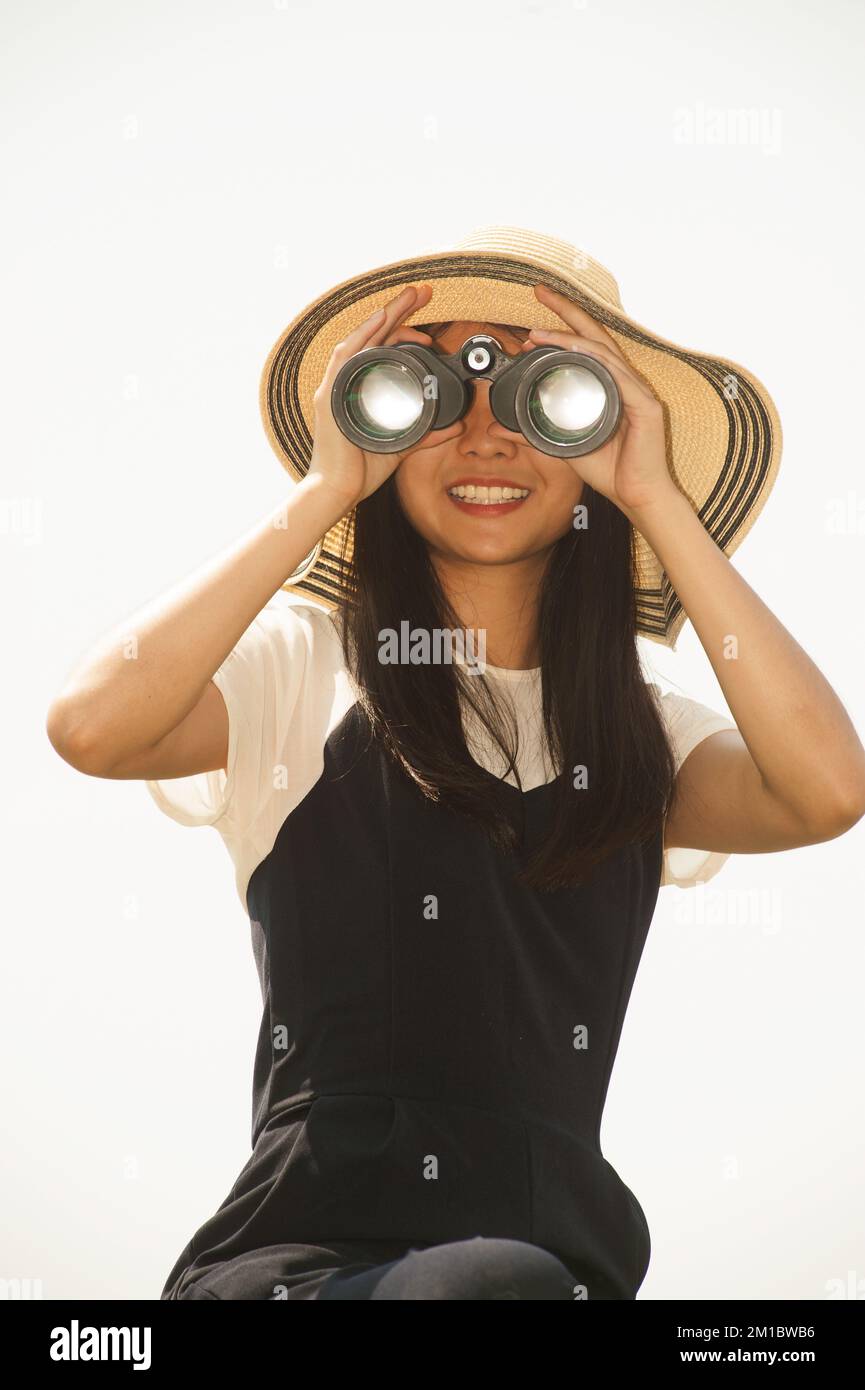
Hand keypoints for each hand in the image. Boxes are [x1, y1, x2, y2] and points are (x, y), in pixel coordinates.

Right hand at [306, 283, 460, 510]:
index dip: (404, 331)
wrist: (337, 490)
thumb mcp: (403, 446)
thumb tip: (459, 426)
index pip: (382, 350)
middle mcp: (347, 383)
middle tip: (423, 292)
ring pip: (361, 339)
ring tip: (409, 297)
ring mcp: (337, 387)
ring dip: (385, 315)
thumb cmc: (360, 471)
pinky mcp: (331, 396)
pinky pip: (347, 358)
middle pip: (373, 336)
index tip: (429, 325)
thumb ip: (429, 434)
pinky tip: (380, 321)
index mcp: (360, 391)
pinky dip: (363, 337)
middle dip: (398, 311)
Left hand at [523, 284, 679, 517]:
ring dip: (571, 338)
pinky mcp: (646, 406)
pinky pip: (619, 376)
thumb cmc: (610, 470)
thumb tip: (499, 426)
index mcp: (607, 388)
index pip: (583, 348)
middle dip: (566, 311)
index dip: (560, 328)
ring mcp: (637, 391)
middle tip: (539, 292)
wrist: (637, 496)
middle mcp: (623, 382)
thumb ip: (533, 434)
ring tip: (540, 332)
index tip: (529, 323)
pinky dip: (597, 362)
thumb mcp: (561, 447)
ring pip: (602, 352)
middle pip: (594, 336)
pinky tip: (577, 352)